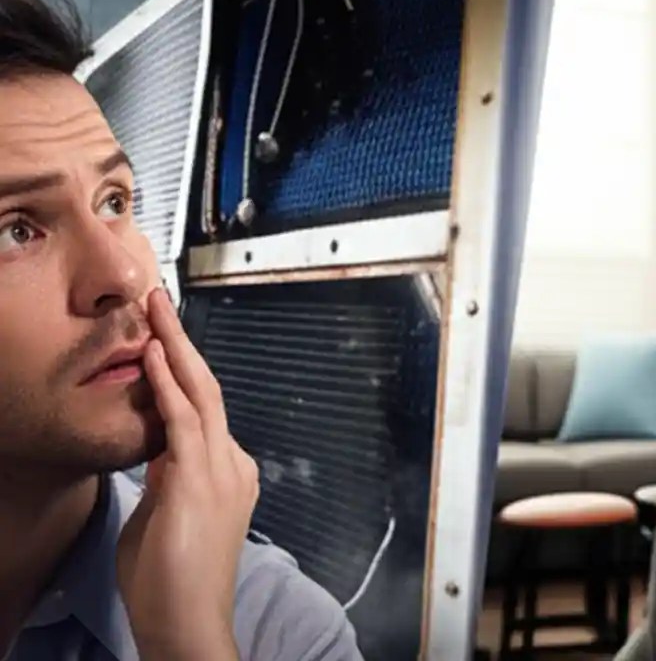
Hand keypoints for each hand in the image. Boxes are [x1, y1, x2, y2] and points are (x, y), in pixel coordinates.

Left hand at [116, 287, 259, 659]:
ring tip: (156, 309)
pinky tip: (153, 354)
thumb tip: (158, 452)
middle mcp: (234, 465)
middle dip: (182, 340)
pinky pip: (183, 421)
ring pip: (200, 394)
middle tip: (162, 298)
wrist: (189, 624)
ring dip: (174, 347)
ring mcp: (221, 472)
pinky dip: (168, 383)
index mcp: (229, 474)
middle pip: (208, 389)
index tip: (161, 337)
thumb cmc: (173, 584)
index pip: (202, 410)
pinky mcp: (199, 482)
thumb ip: (167, 479)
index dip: (181, 369)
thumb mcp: (167, 518)